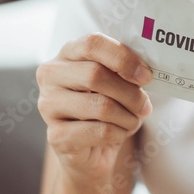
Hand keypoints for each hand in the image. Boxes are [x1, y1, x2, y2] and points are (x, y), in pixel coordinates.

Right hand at [36, 32, 153, 184]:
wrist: (90, 149)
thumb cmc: (105, 107)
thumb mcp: (115, 82)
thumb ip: (125, 70)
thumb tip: (145, 72)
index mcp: (68, 54)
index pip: (92, 43)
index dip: (123, 58)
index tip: (146, 76)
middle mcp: (51, 76)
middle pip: (96, 75)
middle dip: (130, 93)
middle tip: (145, 105)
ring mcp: (48, 106)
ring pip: (101, 105)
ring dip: (128, 116)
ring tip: (133, 121)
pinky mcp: (56, 136)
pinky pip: (100, 131)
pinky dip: (120, 133)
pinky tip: (119, 134)